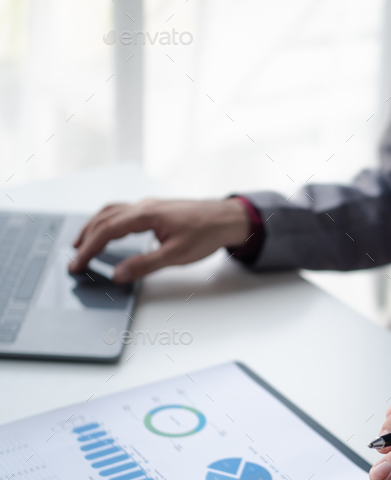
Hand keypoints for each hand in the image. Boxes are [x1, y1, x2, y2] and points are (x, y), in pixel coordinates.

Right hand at [69, 198, 251, 282]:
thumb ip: (145, 265)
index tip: (76, 265)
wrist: (227, 218)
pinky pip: (122, 212)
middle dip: (85, 239)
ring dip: (93, 227)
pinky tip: (108, 232)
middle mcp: (143, 206)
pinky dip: (107, 222)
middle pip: (103, 219)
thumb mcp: (176, 255)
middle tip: (74, 259)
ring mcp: (148, 206)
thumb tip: (118, 274)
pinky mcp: (154, 210)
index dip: (88, 250)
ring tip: (82, 244)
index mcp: (145, 214)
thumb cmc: (206, 233)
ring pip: (111, 212)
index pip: (106, 231)